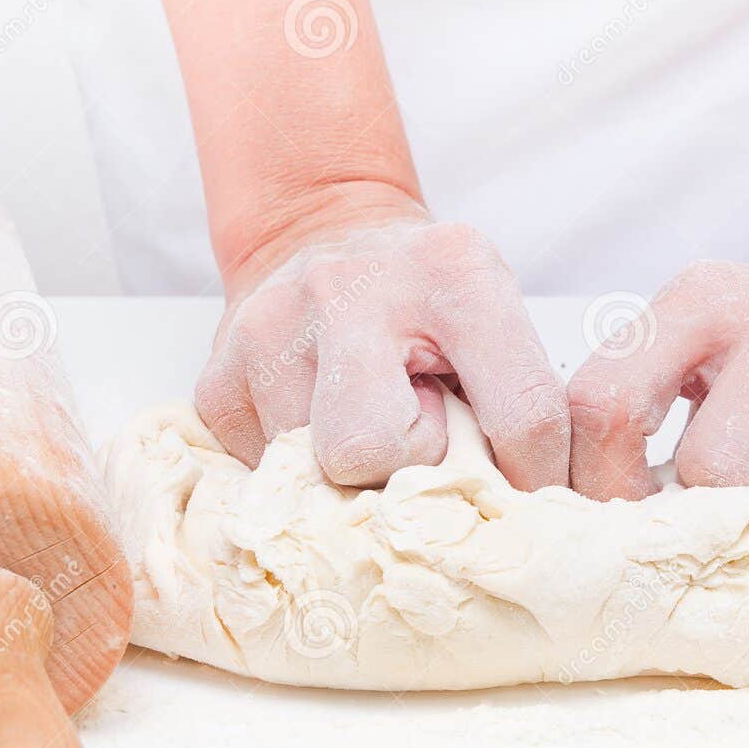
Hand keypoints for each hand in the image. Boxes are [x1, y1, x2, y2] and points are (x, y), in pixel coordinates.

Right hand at [196, 215, 569, 490]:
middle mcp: (350, 290)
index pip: (520, 413)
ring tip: (364, 418)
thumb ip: (519, 401)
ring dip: (347, 470)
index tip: (525, 493)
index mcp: (453, 273)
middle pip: (373, 450)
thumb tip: (528, 515)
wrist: (322, 232)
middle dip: (403, 462)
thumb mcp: (493, 316)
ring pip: (311, 472)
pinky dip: (296, 467)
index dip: (531, 479)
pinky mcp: (216, 375)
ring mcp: (269, 328)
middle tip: (414, 432)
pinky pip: (261, 474)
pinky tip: (316, 420)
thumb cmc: (424, 297)